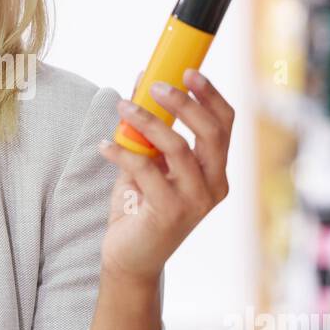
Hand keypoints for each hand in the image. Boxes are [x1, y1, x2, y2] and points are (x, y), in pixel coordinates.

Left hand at [96, 68, 233, 282]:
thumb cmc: (141, 207)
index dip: (210, 95)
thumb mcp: (149, 162)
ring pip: (178, 148)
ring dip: (147, 121)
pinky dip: (123, 152)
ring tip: (123, 107)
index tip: (188, 71)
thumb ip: (149, 129)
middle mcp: (214, 185)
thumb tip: (142, 82)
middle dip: (183, 102)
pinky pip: (147, 170)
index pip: (225, 124)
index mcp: (216, 171)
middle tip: (156, 85)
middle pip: (210, 132)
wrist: (130, 258)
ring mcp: (196, 202)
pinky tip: (104, 146)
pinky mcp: (170, 213)